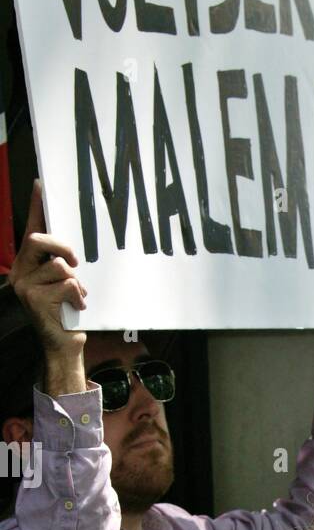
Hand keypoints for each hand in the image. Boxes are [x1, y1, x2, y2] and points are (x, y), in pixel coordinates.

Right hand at [7, 180, 86, 359]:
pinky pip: (66, 284)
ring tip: (77, 296)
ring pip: (58, 265)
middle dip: (62, 246)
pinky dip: (77, 295)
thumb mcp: (64, 282)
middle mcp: (20, 272)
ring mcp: (24, 286)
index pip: (30, 229)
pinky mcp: (34, 299)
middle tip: (75, 262)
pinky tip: (76, 307)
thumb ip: (62, 263)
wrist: (62, 345)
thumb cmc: (66, 312)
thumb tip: (73, 246)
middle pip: (38, 240)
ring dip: (75, 281)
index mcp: (26, 264)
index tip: (40, 184)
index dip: (35, 207)